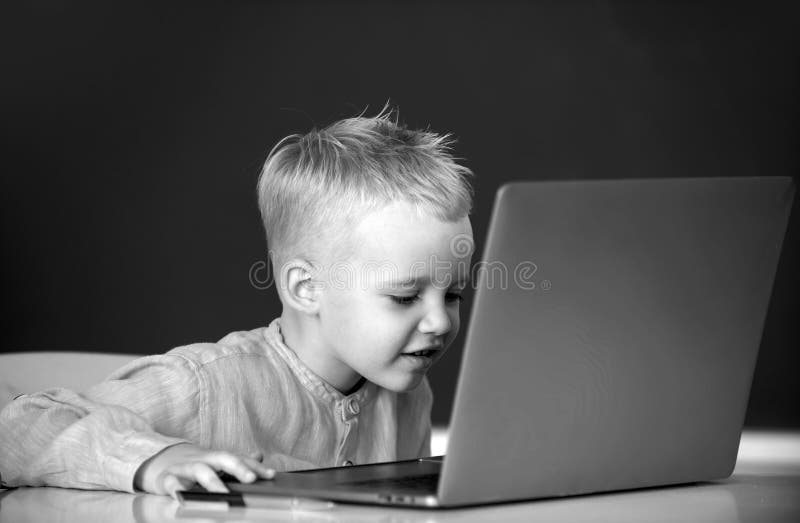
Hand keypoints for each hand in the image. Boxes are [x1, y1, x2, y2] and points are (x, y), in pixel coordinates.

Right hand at [134, 443, 274, 497]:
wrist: (162, 460)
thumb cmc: (196, 465)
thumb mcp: (217, 462)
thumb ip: (237, 460)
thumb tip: (259, 455)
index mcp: (218, 458)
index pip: (240, 459)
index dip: (255, 467)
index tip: (271, 475)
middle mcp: (204, 459)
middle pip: (223, 458)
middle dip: (238, 467)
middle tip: (251, 479)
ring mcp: (185, 467)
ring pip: (200, 470)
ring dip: (212, 481)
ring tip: (223, 494)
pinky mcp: (167, 478)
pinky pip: (171, 482)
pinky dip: (176, 488)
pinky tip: (182, 496)